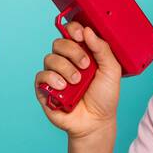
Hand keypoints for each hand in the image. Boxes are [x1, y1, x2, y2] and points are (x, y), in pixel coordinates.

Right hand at [34, 21, 121, 138]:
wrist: (96, 122)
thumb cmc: (104, 97)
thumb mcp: (111, 70)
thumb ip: (102, 49)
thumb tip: (88, 30)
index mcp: (83, 52)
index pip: (72, 32)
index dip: (73, 29)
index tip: (80, 37)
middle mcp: (67, 60)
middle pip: (59, 43)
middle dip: (72, 51)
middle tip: (85, 66)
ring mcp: (55, 74)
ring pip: (50, 58)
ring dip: (65, 68)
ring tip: (77, 82)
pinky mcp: (45, 88)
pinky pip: (41, 76)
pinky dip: (52, 79)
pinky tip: (63, 87)